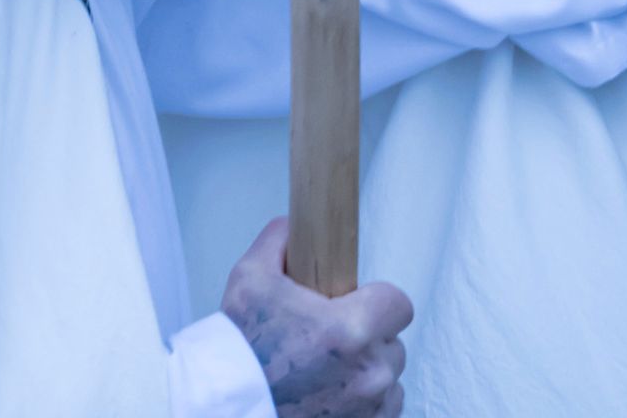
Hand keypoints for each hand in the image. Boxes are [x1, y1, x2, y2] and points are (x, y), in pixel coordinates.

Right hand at [222, 218, 412, 417]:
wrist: (227, 405)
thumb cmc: (239, 350)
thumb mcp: (249, 279)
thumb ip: (280, 242)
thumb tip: (295, 226)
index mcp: (351, 330)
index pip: (399, 303)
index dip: (376, 300)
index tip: (354, 304)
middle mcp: (369, 373)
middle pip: (392, 342)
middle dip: (368, 337)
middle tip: (331, 338)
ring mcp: (370, 407)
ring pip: (388, 378)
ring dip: (366, 371)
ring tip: (327, 369)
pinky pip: (382, 409)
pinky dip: (363, 402)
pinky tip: (331, 393)